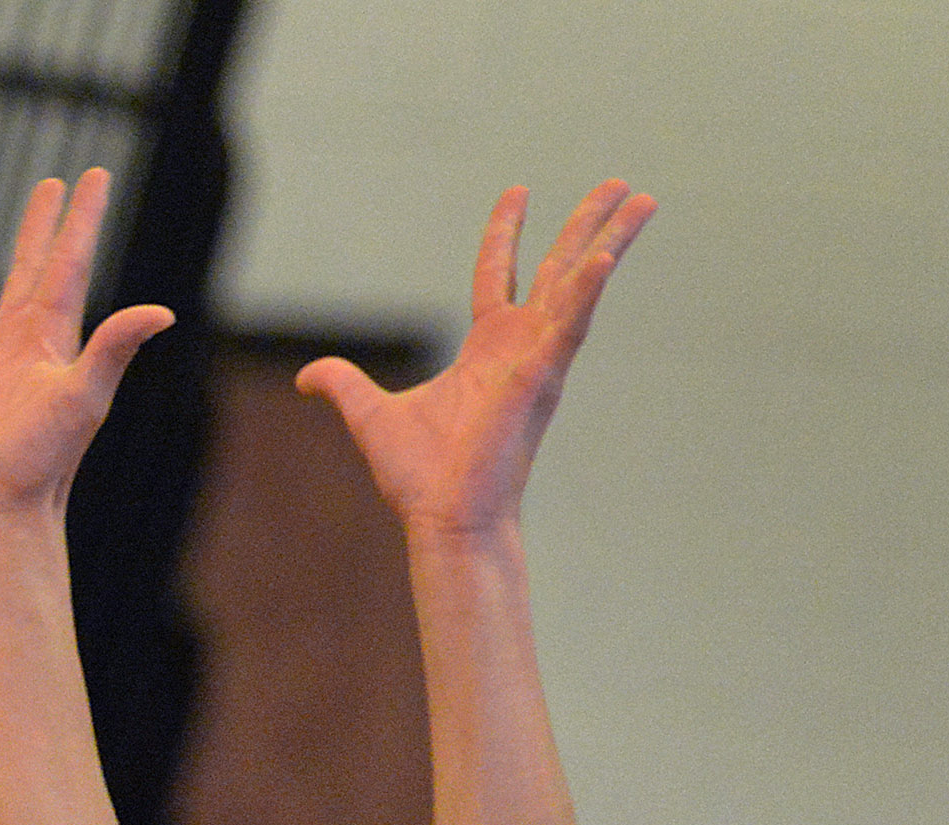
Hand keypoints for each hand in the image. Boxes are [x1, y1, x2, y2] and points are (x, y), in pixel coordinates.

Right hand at [0, 170, 175, 543]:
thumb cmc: (41, 461)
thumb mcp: (82, 398)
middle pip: (28, 271)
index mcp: (47, 338)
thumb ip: (113, 348)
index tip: (93, 174)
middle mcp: (12, 347)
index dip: (80, 219)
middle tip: (50, 184)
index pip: (68, 264)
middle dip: (40, 227)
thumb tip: (161, 311)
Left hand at [296, 181, 654, 539]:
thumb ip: (341, 385)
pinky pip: (570, 326)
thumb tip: (305, 376)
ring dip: (610, 242)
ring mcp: (537, 360)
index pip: (498, 274)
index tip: (518, 190)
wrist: (443, 518)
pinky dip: (587, 291)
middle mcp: (520, 347)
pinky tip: (605, 257)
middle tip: (621, 183)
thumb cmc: (420, 478)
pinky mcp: (541, 379)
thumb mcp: (368, 415)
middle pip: (558, 268)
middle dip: (588, 224)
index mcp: (485, 349)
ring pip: (580, 286)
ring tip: (643, 199)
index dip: (505, 232)